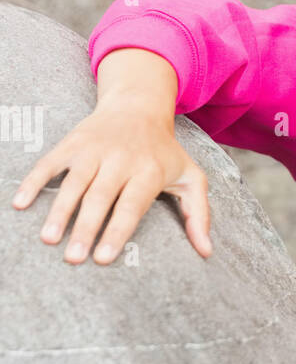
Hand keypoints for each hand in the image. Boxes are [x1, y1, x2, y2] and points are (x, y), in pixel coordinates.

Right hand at [11, 101, 211, 262]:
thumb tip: (207, 252)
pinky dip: (34, 181)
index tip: (103, 258)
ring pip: (74, 183)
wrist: (138, 105)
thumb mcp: (191, 177)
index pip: (131, 206)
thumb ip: (200, 214)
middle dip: (86, 228)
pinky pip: (50, 163)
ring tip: (48, 240)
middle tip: (74, 258)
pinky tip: (20, 203)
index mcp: (149, 171)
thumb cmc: (164, 151)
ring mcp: (94, 149)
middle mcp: (121, 159)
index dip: (117, 231)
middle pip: (100, 198)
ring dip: (59, 211)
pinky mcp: (73, 143)